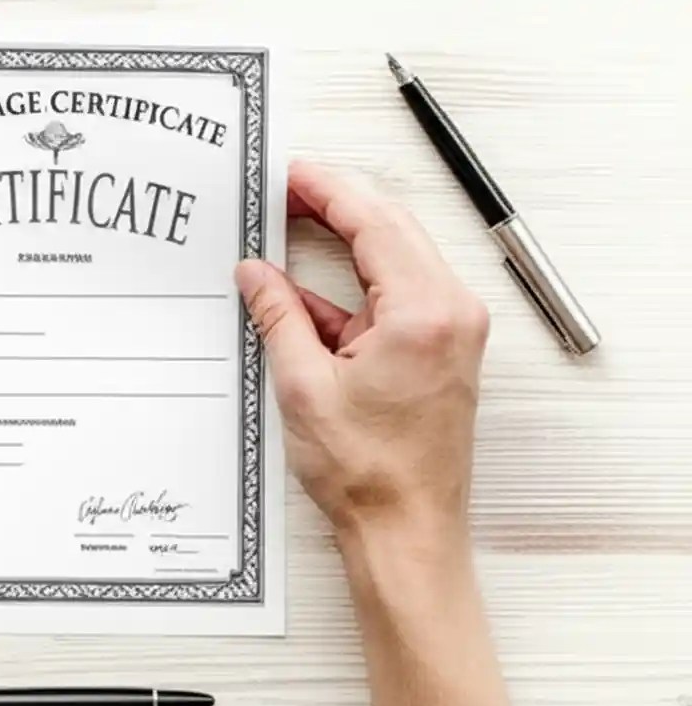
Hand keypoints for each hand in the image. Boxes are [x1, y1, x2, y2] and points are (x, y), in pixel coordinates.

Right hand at [239, 162, 511, 705]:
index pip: (374, 221)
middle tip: (282, 190)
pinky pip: (393, 298)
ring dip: (342, 243)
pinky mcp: (439, 351)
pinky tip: (302, 292)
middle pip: (390, 229)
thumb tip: (256, 273)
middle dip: (334, 205)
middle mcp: (450, 313)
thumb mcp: (304, 385)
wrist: (406, 532)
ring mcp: (450, 331)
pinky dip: (350, 289)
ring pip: (393, 260)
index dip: (325, 189)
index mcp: (424, 312)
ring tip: (287, 229)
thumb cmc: (369, 474)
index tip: (288, 173)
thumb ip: (278, 315)